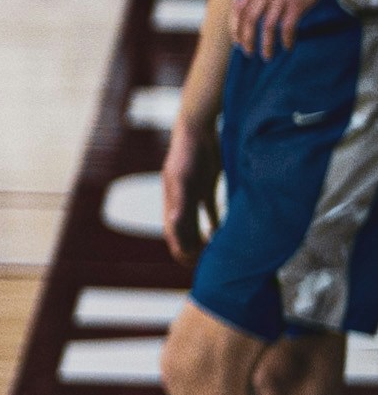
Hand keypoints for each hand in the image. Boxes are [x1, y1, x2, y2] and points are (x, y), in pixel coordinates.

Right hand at [162, 114, 221, 267]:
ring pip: (195, 223)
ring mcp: (192, 194)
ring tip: (214, 253)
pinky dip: (214, 222)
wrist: (198, 128)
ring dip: (202, 238)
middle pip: (184, 232)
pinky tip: (223, 232)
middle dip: (192, 249)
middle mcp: (179, 201)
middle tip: (208, 266)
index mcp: (172, 202)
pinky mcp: (205, 186)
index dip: (181, 250)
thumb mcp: (184, 179)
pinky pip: (209, 209)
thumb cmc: (189, 153)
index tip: (194, 265)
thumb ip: (180, 202)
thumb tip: (174, 227)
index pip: (174, 234)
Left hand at [233, 0, 334, 59]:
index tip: (237, 41)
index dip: (235, 27)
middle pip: (249, 20)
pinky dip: (287, 39)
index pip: (238, 10)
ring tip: (266, 57)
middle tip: (248, 53)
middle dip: (246, 39)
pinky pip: (288, 26)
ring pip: (268, 27)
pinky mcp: (299, 3)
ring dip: (266, 45)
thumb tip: (249, 7)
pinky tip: (288, 47)